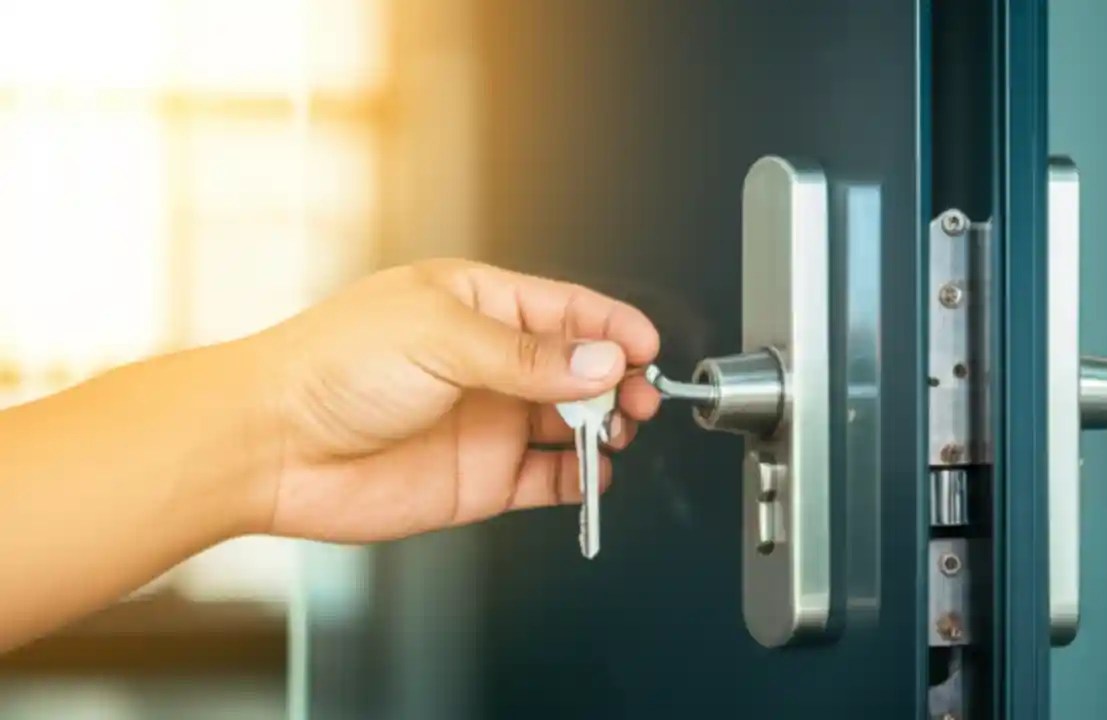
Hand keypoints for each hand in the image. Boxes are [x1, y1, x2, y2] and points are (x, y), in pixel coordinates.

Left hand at [251, 259, 660, 541]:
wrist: (271, 446)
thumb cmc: (330, 367)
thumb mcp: (439, 336)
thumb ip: (526, 355)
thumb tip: (598, 361)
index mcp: (477, 305)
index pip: (567, 309)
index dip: (612, 326)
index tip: (645, 348)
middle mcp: (487, 363)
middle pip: (578, 367)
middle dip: (616, 380)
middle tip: (637, 398)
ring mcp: (486, 420)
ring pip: (569, 422)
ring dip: (601, 426)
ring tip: (611, 430)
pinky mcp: (479, 477)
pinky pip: (546, 477)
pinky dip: (577, 477)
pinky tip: (589, 472)